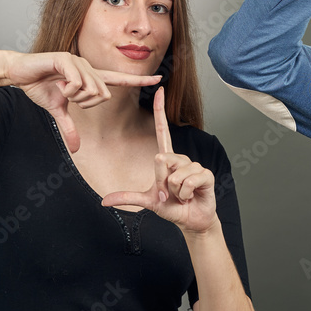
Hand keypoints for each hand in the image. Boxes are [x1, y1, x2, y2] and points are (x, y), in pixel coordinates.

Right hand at [4, 51, 160, 152]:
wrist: (19, 72)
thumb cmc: (40, 87)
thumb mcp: (58, 111)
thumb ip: (69, 127)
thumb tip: (76, 149)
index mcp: (90, 77)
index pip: (120, 79)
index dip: (139, 81)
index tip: (159, 78)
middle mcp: (88, 67)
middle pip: (103, 94)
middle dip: (85, 103)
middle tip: (68, 97)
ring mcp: (78, 61)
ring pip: (92, 89)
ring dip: (74, 96)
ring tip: (60, 88)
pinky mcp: (66, 59)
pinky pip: (78, 81)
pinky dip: (67, 88)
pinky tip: (57, 83)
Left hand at [101, 87, 217, 234]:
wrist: (191, 220)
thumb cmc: (172, 207)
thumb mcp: (148, 201)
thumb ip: (128, 198)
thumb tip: (104, 201)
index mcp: (168, 159)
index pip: (163, 130)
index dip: (160, 110)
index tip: (160, 89)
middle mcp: (181, 159)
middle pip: (163, 159)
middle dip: (162, 182)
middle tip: (171, 193)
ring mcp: (195, 165)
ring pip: (175, 175)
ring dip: (175, 191)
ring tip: (182, 196)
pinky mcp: (206, 174)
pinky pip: (189, 181)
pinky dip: (186, 194)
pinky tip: (191, 196)